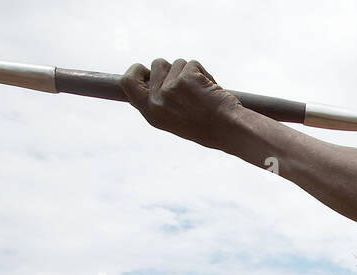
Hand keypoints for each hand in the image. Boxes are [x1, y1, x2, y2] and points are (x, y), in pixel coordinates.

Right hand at [119, 58, 243, 149]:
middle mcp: (157, 101)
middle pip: (157, 64)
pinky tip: (211, 89)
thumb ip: (158, 100)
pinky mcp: (186, 79)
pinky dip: (203, 73)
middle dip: (173, 69)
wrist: (229, 130)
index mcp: (151, 113)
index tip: (146, 69)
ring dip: (189, 72)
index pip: (128, 83)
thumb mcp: (174, 119)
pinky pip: (192, 64)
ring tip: (202, 93)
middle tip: (188, 87)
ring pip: (176, 63)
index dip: (136, 70)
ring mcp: (171, 89)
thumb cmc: (206, 126)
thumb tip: (147, 79)